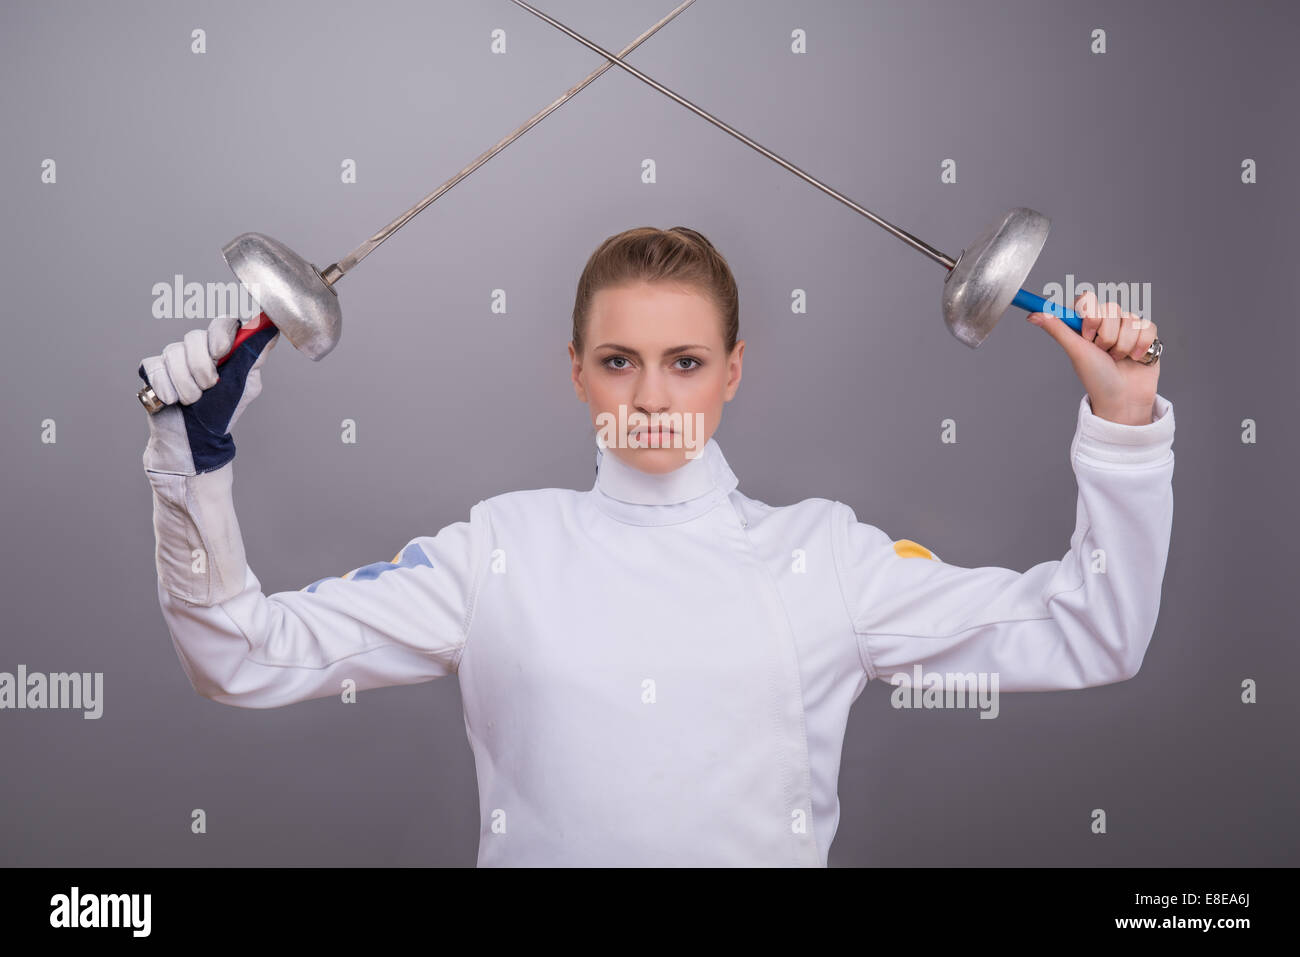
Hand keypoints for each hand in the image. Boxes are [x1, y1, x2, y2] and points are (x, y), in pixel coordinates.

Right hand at [139, 315, 278, 474]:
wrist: (194, 439)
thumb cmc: (221, 412)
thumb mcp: (245, 385)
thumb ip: (254, 356)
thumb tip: (273, 329)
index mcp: (222, 348)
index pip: (223, 323)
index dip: (220, 333)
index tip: (221, 352)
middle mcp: (197, 348)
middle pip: (194, 336)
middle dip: (201, 367)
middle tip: (209, 387)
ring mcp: (173, 358)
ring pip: (173, 352)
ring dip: (185, 384)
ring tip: (193, 401)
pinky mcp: (153, 370)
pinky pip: (154, 366)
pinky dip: (166, 387)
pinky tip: (172, 400)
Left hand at [1026, 290, 1158, 424]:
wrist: (1123, 398)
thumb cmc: (1096, 378)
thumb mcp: (1075, 351)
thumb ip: (1058, 328)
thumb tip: (1032, 315)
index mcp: (1085, 323)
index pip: (1087, 299)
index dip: (1090, 316)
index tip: (1087, 336)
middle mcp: (1106, 322)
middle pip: (1111, 308)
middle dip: (1107, 336)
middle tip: (1103, 353)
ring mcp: (1127, 327)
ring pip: (1130, 319)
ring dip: (1124, 345)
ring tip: (1118, 359)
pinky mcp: (1146, 334)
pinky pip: (1147, 326)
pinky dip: (1141, 346)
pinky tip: (1135, 358)